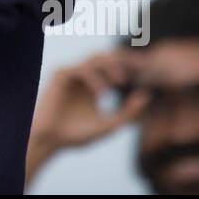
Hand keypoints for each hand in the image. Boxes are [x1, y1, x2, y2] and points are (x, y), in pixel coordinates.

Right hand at [26, 48, 150, 178]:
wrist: (52, 141)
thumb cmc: (78, 135)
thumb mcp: (110, 124)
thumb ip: (128, 112)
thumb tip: (146, 95)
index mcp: (95, 85)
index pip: (113, 68)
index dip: (129, 69)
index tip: (146, 76)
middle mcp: (84, 76)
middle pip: (105, 57)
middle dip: (121, 62)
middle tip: (134, 72)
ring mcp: (72, 74)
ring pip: (94, 59)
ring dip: (109, 67)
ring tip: (120, 81)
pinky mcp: (61, 75)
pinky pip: (81, 69)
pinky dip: (94, 78)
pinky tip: (102, 92)